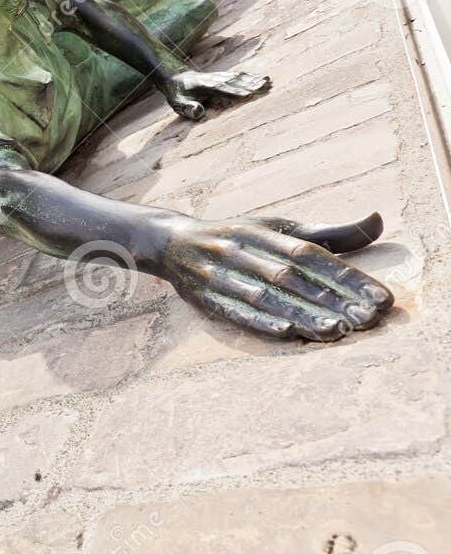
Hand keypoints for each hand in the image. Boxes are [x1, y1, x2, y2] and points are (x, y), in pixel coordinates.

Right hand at [151, 214, 392, 340]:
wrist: (171, 243)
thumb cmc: (238, 237)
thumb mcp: (278, 228)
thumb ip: (330, 233)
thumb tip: (378, 220)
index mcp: (264, 232)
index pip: (312, 255)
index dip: (347, 276)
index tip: (382, 297)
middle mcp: (243, 251)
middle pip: (291, 277)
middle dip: (331, 300)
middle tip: (368, 320)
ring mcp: (222, 274)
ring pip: (265, 296)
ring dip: (300, 314)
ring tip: (337, 332)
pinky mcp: (206, 297)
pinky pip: (234, 310)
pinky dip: (260, 321)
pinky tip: (287, 332)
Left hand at [162, 68, 269, 119]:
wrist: (176, 77)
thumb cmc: (178, 94)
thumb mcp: (177, 103)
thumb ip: (188, 108)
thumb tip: (198, 112)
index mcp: (205, 86)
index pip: (222, 89)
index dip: (235, 92)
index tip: (249, 95)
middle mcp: (214, 79)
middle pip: (235, 82)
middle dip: (250, 85)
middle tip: (266, 87)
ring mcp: (220, 76)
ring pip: (239, 77)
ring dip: (254, 79)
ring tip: (269, 82)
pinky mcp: (223, 76)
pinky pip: (239, 76)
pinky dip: (251, 77)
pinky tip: (263, 78)